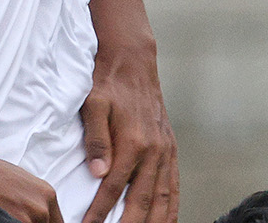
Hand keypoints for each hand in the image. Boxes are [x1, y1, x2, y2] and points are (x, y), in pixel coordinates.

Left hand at [79, 45, 177, 222]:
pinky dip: (171, 207)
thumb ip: (96, 138)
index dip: (100, 212)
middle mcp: (153, 150)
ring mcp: (164, 150)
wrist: (132, 61)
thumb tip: (97, 171)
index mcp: (133, 141)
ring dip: (152, 221)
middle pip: (140, 200)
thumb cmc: (108, 83)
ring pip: (161, 198)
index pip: (112, 188)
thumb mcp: (93, 104)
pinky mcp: (170, 148)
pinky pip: (174, 185)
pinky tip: (166, 221)